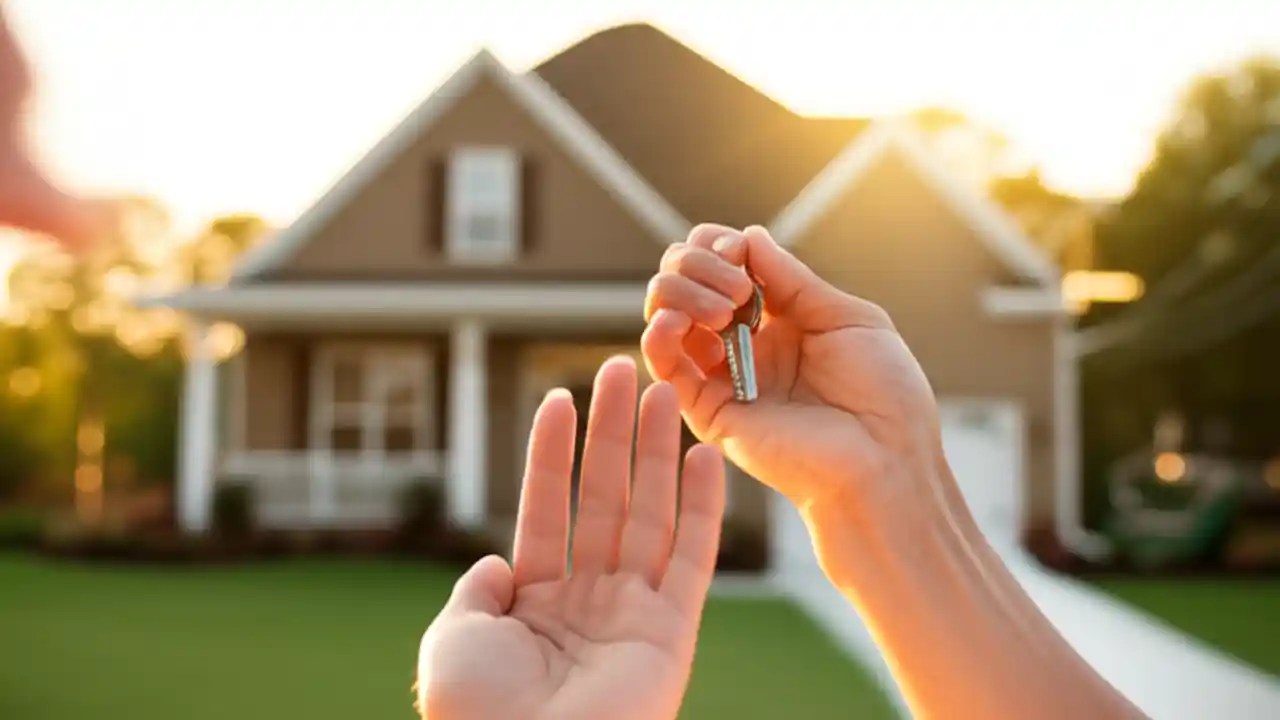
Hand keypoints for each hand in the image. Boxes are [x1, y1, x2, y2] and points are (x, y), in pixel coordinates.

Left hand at [416, 357, 725, 719]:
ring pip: (650, 513)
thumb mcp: (454, 641)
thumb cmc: (480, 716)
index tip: (556, 398)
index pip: (546, 509)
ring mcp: (633, 613)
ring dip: (656, 452)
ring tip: (661, 392)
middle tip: (619, 370)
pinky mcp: (673, 632)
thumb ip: (475, 592)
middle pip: (603, 498)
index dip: (550, 454)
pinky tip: (705, 455)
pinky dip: (704, 506)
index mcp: (533, 603)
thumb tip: (496, 562)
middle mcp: (587, 601)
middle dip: (610, 433)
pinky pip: (694, 556)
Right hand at [641, 224, 946, 528]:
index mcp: (779, 319)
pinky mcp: (707, 410)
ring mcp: (721, 376)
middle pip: (684, 282)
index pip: (722, 264)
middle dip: (696, 264)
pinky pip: (663, 367)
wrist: (885, 460)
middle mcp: (742, 343)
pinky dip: (658, 335)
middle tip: (736, 286)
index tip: (740, 252)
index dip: (719, 246)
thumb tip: (746, 237)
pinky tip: (677, 323)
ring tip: (723, 310)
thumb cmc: (884, 396)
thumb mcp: (847, 317)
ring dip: (681, 292)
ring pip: (664, 314)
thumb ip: (791, 279)